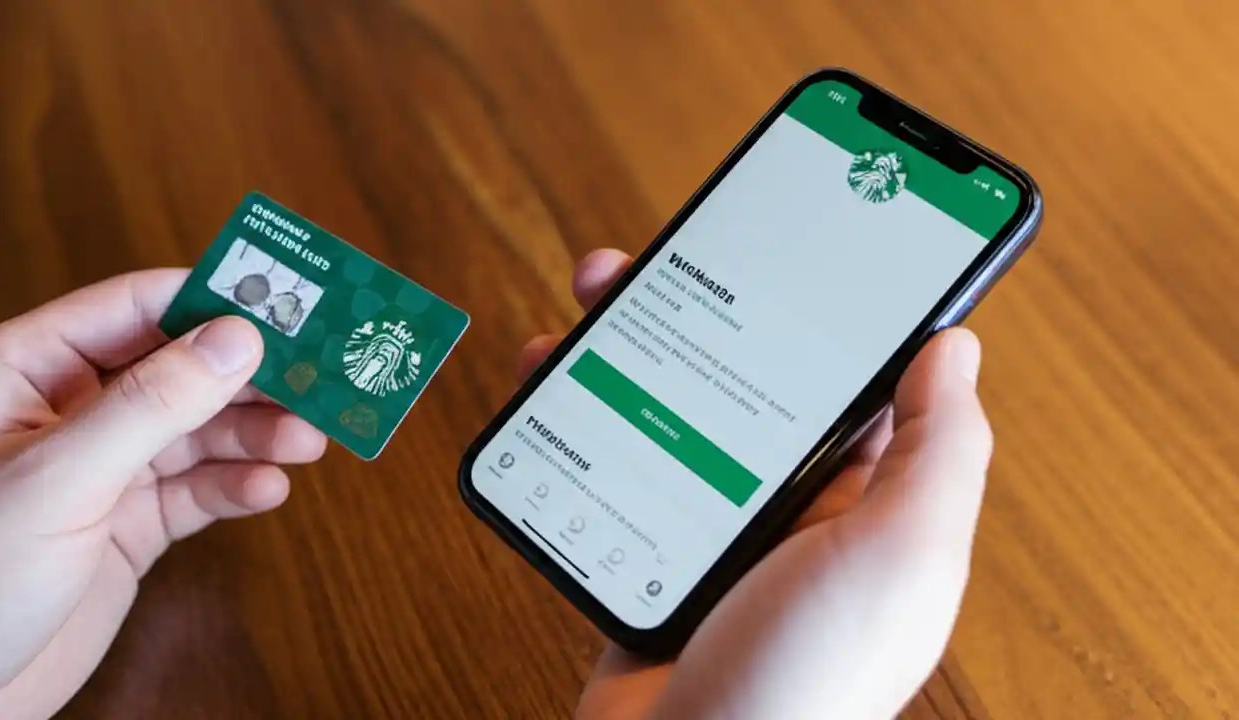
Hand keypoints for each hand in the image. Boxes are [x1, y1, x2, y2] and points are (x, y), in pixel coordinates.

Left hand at [0, 270, 326, 718]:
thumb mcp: (58, 477)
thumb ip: (151, 404)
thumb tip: (236, 338)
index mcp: (29, 371)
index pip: (135, 308)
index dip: (211, 301)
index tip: (287, 303)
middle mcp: (71, 412)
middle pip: (180, 368)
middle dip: (248, 375)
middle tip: (318, 376)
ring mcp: (103, 469)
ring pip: (198, 429)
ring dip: (255, 432)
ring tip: (307, 440)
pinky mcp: (128, 525)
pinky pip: (197, 490)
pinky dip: (237, 486)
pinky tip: (268, 490)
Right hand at [517, 250, 993, 719]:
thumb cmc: (806, 680)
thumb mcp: (897, 556)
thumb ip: (939, 451)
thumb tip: (954, 345)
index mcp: (860, 500)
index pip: (849, 377)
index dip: (822, 304)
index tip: (789, 239)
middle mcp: (787, 507)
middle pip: (742, 377)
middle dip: (699, 309)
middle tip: (652, 258)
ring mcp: (710, 528)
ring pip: (669, 409)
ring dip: (626, 348)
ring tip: (588, 304)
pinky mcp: (644, 551)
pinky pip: (612, 462)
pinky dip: (579, 415)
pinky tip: (550, 386)